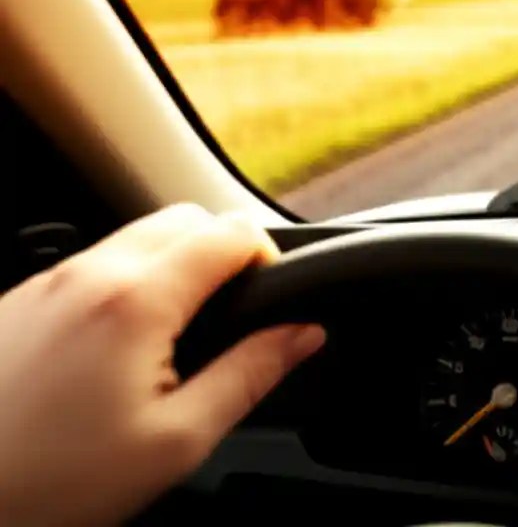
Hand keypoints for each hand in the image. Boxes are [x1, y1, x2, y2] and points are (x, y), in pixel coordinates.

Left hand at [0, 204, 324, 525]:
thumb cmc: (54, 483)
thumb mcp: (178, 441)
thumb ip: (251, 374)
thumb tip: (305, 334)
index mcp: (136, 302)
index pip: (230, 232)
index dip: (269, 257)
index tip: (273, 299)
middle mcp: (87, 275)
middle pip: (184, 218)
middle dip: (223, 251)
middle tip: (233, 316)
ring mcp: (45, 283)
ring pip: (136, 236)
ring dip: (175, 264)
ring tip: (177, 339)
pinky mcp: (18, 300)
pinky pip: (93, 264)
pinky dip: (127, 282)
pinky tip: (122, 349)